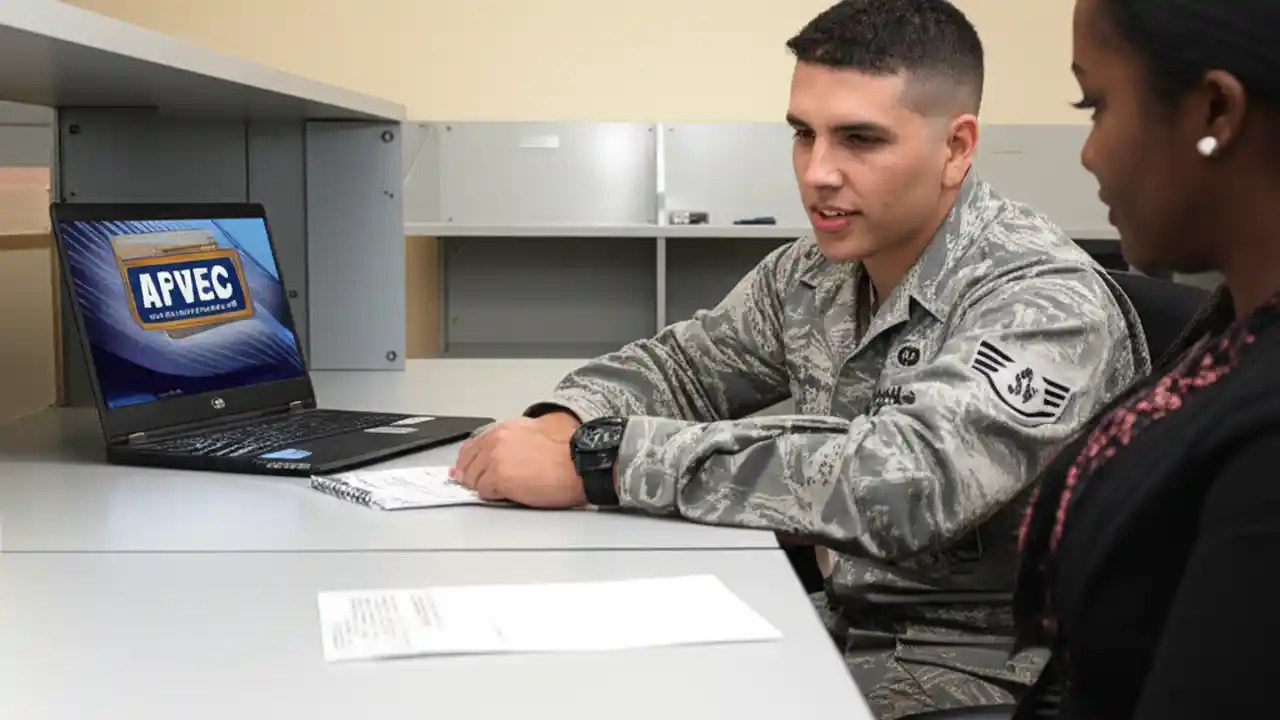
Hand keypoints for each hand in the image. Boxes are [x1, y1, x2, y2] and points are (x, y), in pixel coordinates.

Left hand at [452, 417, 587, 508]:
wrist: (579, 461)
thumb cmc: (568, 451)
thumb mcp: (536, 433)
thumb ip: (512, 441)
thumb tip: (499, 456)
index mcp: (504, 429)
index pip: (471, 446)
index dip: (467, 462)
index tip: (466, 471)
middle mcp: (496, 441)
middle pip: (467, 464)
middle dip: (473, 476)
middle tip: (486, 485)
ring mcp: (495, 459)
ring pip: (473, 480)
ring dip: (485, 486)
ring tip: (505, 489)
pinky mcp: (500, 478)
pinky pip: (484, 493)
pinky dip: (494, 496)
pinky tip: (510, 493)